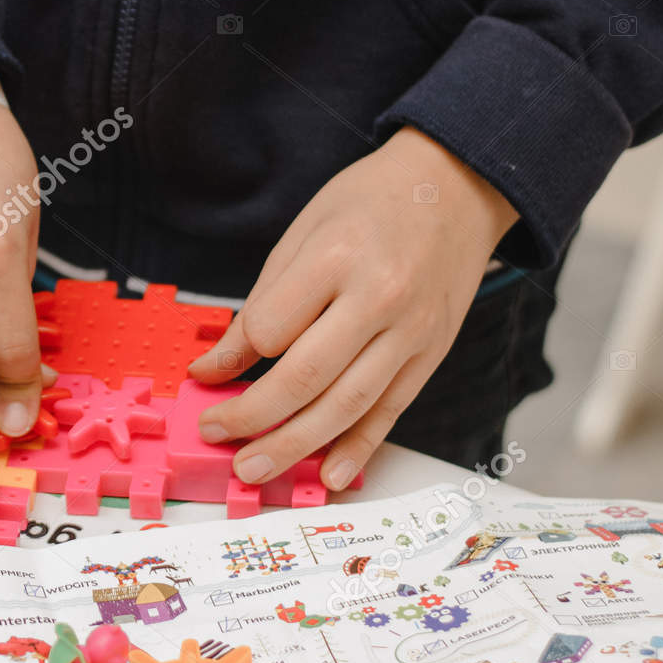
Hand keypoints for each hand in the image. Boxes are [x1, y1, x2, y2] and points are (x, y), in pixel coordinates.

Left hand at [189, 126, 517, 489]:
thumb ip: (260, 303)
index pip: (271, 328)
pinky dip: (357, 447)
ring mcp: (412, 332)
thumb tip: (214, 367)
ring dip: (294, 446)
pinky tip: (328, 475)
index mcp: (338, 257)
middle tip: (215, 435)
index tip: (207, 376)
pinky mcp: (432, 355)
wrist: (456, 187)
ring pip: (347, 406)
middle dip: (253, 417)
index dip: (234, 358)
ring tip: (254, 470)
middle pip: (306, 377)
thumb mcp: (302, 233)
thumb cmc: (371, 203)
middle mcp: (380, 298)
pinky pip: (390, 411)